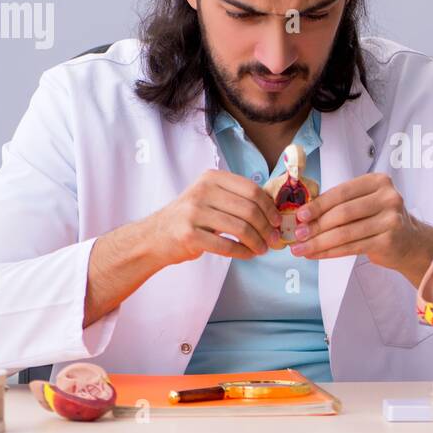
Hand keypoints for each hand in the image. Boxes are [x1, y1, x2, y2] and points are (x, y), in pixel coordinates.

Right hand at [144, 169, 282, 265]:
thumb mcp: (210, 197)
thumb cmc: (190, 218)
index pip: (251, 189)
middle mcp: (202, 191)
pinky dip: (242, 252)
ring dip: (257, 242)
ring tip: (263, 249)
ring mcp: (193, 212)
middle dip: (266, 227)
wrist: (156, 236)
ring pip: (240, 228)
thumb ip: (236, 197)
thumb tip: (273, 208)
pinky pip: (226, 245)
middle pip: (249, 209)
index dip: (269, 207)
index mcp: (212, 178)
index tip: (277, 220)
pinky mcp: (189, 235)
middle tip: (274, 239)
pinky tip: (248, 255)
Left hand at [289, 173, 432, 285]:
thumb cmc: (380, 219)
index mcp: (378, 182)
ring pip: (345, 233)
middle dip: (316, 225)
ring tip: (300, 249)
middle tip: (297, 235)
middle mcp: (387, 198)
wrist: (410, 242)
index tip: (300, 215)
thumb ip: (341, 204)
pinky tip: (315, 254)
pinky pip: (351, 247)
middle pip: (343, 213)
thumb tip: (303, 215)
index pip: (342, 192)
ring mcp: (390, 220)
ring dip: (318, 242)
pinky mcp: (387, 241)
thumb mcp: (365, 202)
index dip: (318, 204)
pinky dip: (329, 252)